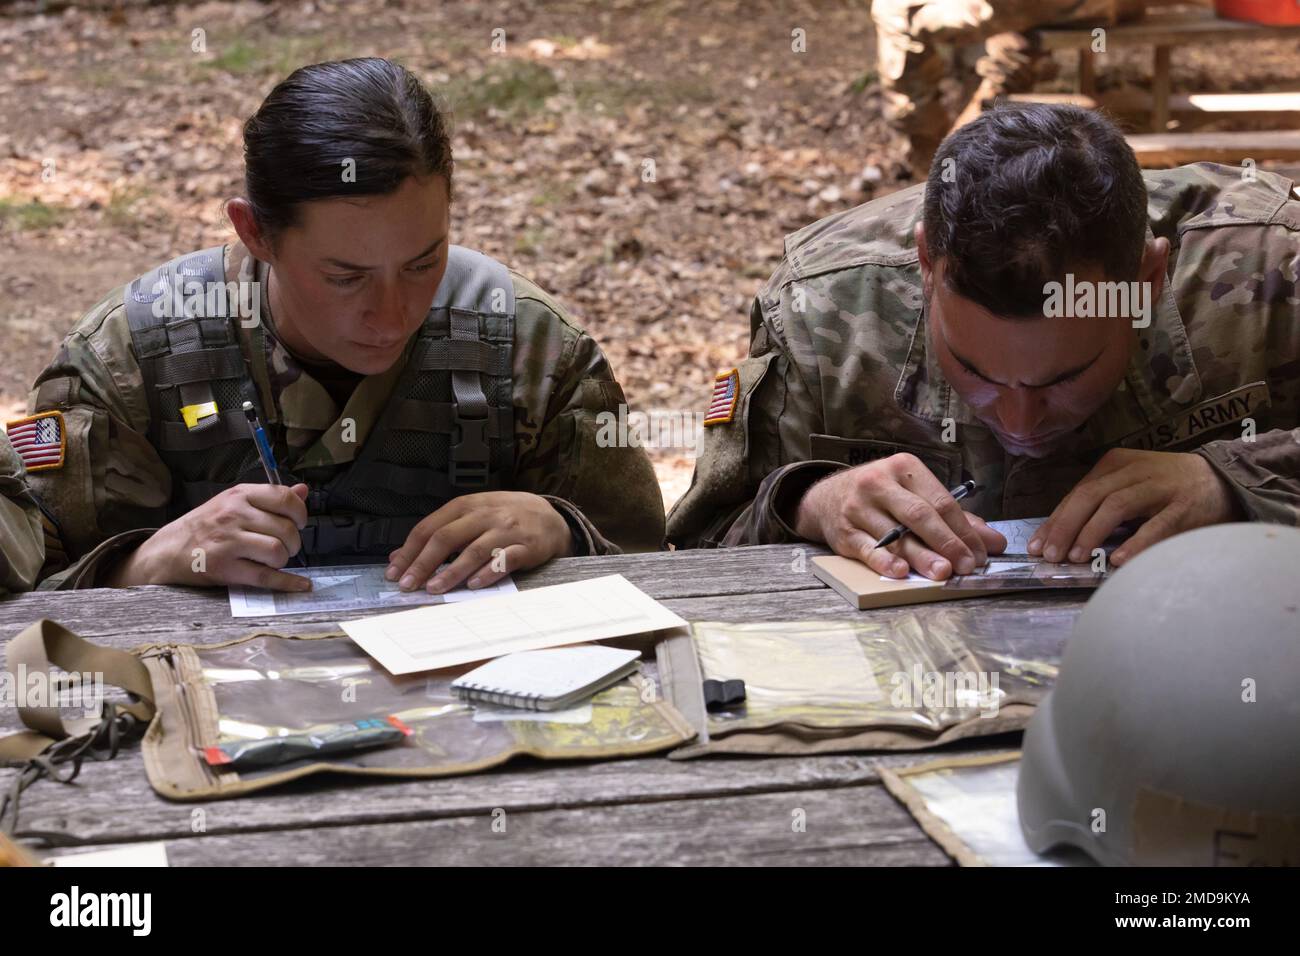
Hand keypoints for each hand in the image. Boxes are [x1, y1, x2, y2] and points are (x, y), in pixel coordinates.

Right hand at [105, 483, 309, 589]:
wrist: (166, 551)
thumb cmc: (204, 526)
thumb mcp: (233, 502)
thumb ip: (269, 498)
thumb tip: (303, 490)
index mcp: (239, 495)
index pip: (284, 498)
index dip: (300, 513)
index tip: (299, 523)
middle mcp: (234, 515)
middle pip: (285, 529)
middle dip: (293, 542)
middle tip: (286, 547)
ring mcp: (228, 542)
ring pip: (277, 551)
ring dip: (283, 560)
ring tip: (274, 560)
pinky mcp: (223, 568)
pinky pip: (265, 576)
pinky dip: (288, 583)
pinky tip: (301, 585)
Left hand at [386, 492, 573, 593]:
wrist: (550, 517)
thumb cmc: (505, 517)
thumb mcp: (470, 517)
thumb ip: (438, 533)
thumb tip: (400, 556)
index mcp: (467, 506)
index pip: (430, 527)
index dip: (410, 551)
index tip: (394, 572)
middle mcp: (485, 515)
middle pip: (447, 538)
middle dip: (423, 563)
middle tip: (408, 585)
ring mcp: (506, 531)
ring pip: (474, 551)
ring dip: (451, 572)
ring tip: (434, 589)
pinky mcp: (527, 547)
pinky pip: (505, 561)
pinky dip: (488, 574)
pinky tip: (473, 586)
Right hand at [793, 454, 1005, 579]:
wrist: (826, 497)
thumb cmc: (880, 496)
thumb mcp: (913, 494)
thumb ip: (954, 518)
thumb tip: (993, 543)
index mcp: (903, 468)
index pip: (940, 500)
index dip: (962, 530)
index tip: (979, 554)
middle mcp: (879, 483)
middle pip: (919, 515)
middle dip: (946, 542)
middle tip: (965, 566)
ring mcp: (858, 507)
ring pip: (895, 535)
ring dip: (920, 556)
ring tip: (941, 573)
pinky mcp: (843, 531)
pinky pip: (866, 548)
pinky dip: (884, 561)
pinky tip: (900, 572)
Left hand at [1027, 449, 1240, 567]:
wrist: (1222, 480)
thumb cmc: (1165, 488)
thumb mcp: (1129, 484)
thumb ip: (1099, 503)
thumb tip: (1061, 534)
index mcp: (1116, 463)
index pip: (1077, 493)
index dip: (1055, 520)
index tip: (1037, 547)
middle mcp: (1135, 471)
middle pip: (1090, 496)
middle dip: (1066, 527)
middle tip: (1052, 555)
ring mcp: (1160, 487)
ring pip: (1116, 506)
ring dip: (1092, 533)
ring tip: (1076, 557)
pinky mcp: (1184, 506)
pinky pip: (1155, 526)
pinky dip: (1134, 543)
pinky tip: (1117, 559)